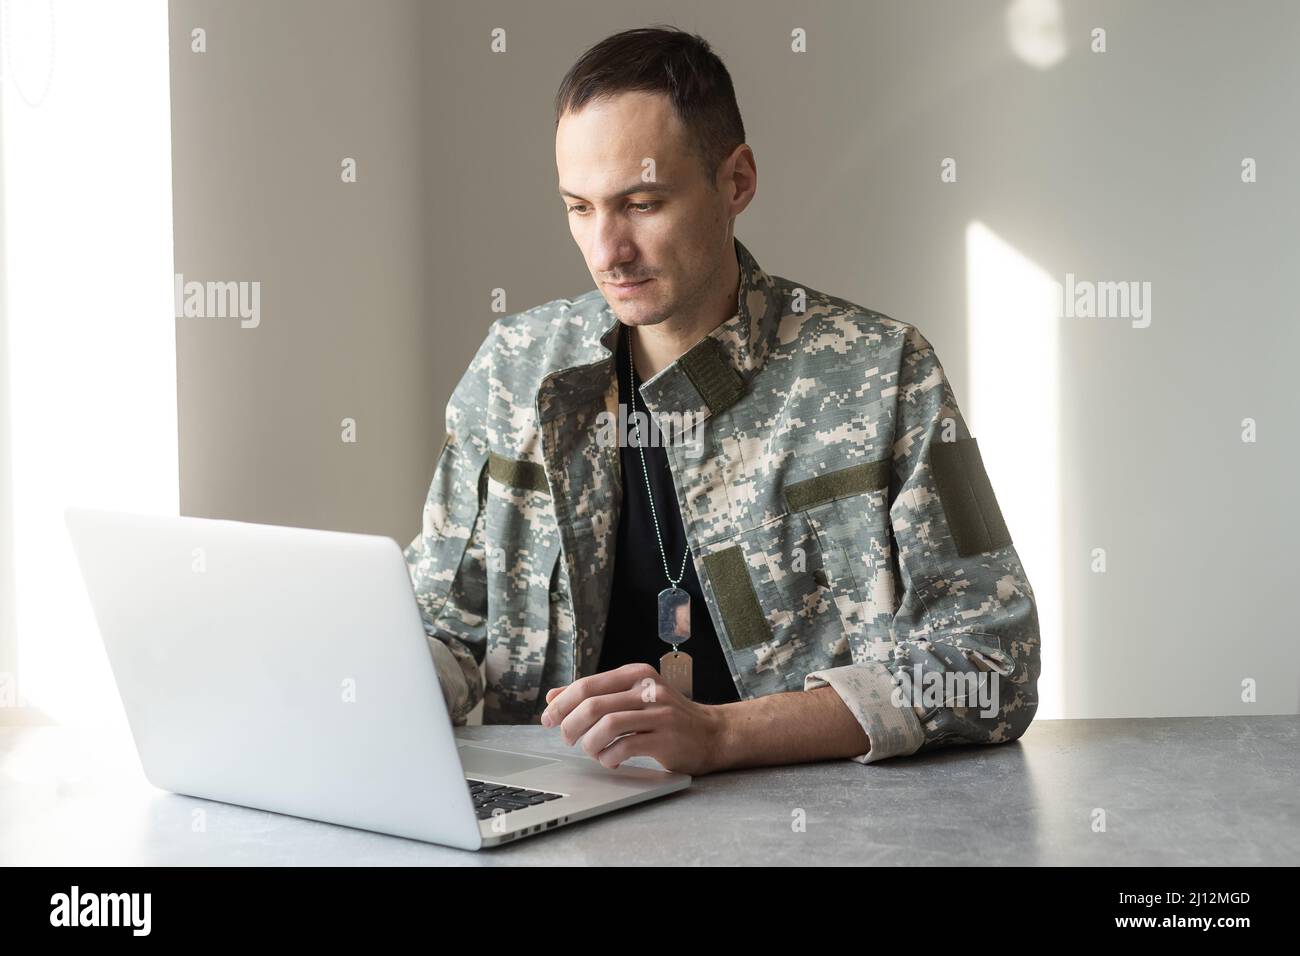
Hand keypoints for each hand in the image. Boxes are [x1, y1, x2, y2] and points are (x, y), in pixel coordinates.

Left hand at [540, 663, 724, 774]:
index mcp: (636, 674)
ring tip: (591, 751)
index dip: (562, 703)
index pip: (587, 684)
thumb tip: (552, 696)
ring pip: (606, 726)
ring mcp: (659, 713)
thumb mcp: (632, 696)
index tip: (547, 719)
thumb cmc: (666, 716)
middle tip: (567, 739)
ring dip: (589, 744)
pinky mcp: (666, 739)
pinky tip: (610, 761)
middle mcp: (647, 689)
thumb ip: (596, 694)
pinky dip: (609, 758)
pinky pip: (624, 748)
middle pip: (593, 704)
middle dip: (570, 725)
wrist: (712, 733)